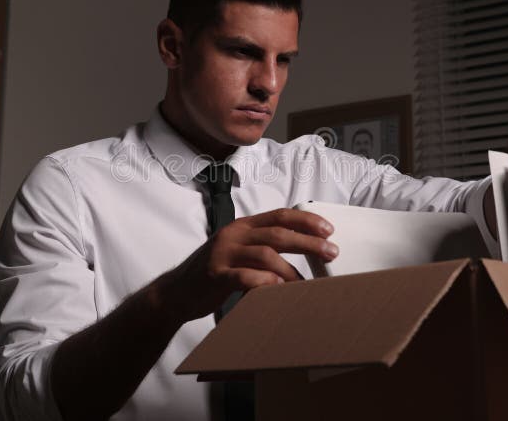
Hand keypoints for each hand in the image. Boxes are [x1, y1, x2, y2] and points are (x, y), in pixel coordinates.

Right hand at [166, 208, 336, 321]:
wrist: (176, 292)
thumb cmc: (214, 272)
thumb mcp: (238, 251)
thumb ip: (262, 247)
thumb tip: (303, 247)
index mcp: (242, 226)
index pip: (279, 215)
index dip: (306, 220)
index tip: (328, 230)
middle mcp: (234, 235)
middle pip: (278, 233)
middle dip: (308, 243)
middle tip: (331, 252)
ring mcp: (223, 254)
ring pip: (265, 255)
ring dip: (291, 269)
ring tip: (306, 283)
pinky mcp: (215, 275)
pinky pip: (244, 276)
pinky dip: (263, 281)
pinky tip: (277, 288)